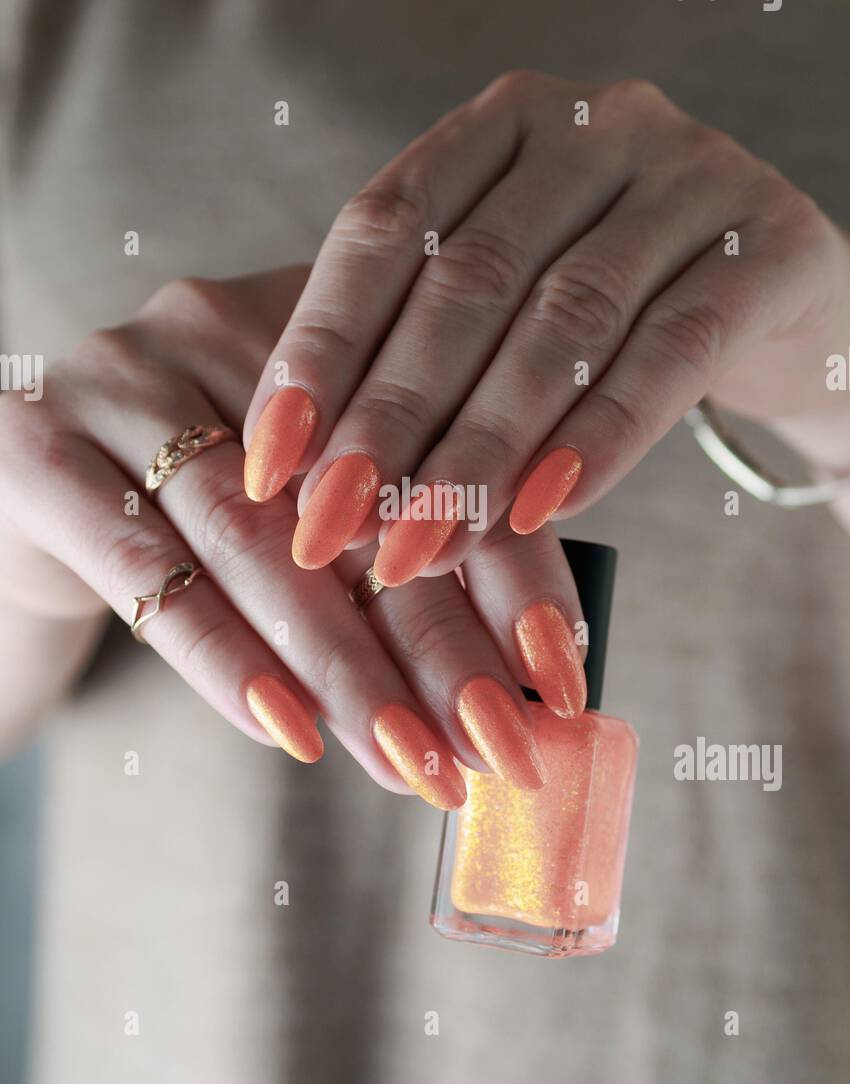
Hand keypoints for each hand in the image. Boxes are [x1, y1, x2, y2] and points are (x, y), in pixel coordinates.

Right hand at [0, 268, 587, 800]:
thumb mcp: (316, 507)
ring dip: (341, 666)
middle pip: (354, 499)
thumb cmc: (200, 500)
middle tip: (498, 748)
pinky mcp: (39, 440)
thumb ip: (414, 553)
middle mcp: (226, 320)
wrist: (30, 478)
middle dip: (436, 639)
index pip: (442, 453)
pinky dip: (224, 659)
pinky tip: (290, 731)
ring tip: (411, 765)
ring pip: (254, 538)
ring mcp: (125, 372)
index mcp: (327, 318)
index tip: (562, 681)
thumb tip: (539, 673)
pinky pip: (146, 568)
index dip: (510, 570)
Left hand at [244, 71, 849, 577]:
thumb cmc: (616, 306)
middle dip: (393, 416)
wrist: (783, 293)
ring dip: (484, 448)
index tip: (271, 457)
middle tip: (337, 524)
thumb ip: (429, 359)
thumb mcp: (515, 302)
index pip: (386, 226)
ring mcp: (690, 173)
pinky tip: (540, 514)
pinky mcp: (769, 244)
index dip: (319, 344)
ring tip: (424, 543)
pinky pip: (671, 353)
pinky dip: (598, 441)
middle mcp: (594, 124)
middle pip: (470, 279)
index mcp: (503, 122)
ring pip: (565, 320)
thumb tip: (317, 485)